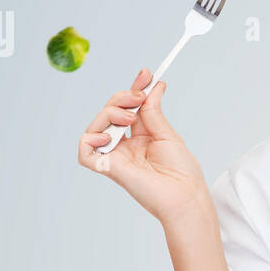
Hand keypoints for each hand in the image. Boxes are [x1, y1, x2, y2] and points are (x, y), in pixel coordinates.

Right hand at [78, 70, 211, 224]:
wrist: (184, 195)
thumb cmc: (181, 171)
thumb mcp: (167, 133)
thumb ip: (154, 111)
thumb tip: (155, 86)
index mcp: (140, 136)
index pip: (129, 108)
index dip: (133, 90)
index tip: (146, 74)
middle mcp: (125, 145)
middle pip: (110, 112)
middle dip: (121, 98)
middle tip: (138, 97)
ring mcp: (115, 155)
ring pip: (96, 125)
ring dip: (110, 113)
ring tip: (130, 117)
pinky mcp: (108, 168)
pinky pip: (84, 151)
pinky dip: (90, 138)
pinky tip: (110, 136)